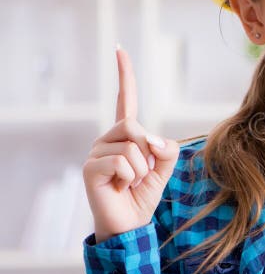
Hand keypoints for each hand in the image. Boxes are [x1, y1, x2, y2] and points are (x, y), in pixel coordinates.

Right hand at [82, 46, 179, 242]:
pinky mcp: (90, 168)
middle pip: (135, 125)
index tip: (120, 49)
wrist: (130, 223)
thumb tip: (154, 140)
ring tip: (131, 182)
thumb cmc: (144, 194)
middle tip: (142, 172)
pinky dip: (131, 177)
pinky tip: (121, 187)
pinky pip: (123, 163)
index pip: (126, 100)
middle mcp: (108, 139)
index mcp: (126, 135)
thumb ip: (166, 150)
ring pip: (132, 147)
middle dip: (148, 151)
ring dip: (142, 169)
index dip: (124, 75)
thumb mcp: (164, 169)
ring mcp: (96, 152)